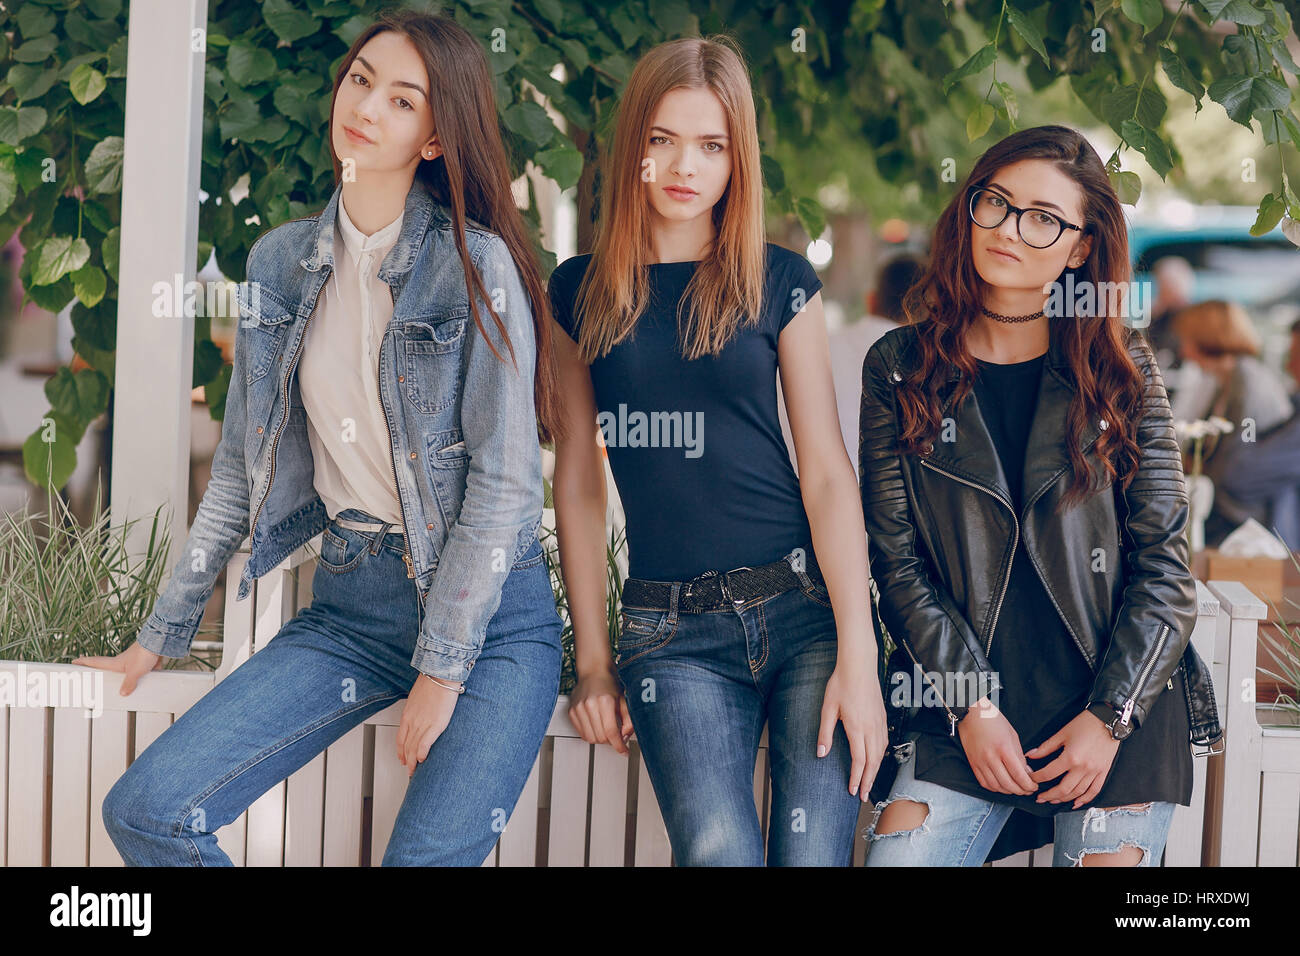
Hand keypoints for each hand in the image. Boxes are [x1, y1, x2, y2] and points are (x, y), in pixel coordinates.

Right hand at [72, 641, 164, 696]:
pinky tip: (152, 681)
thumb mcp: (134, 672)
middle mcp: (124, 661)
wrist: (161, 642)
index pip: (96, 662)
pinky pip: (146, 671)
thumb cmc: (144, 653)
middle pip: (111, 668)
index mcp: (116, 663)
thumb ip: (128, 684)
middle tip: (96, 677)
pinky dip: (148, 674)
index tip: (74, 661)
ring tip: (128, 688)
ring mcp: (135, 661)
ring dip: (130, 677)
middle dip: (105, 673)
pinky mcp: (147, 662)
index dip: (85, 662)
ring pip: (130, 672)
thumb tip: (122, 693)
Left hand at [398, 673, 459, 777]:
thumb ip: (417, 708)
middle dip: (407, 760)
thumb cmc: (432, 682)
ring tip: (415, 770)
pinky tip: (423, 759)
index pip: (400, 738)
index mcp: (407, 715)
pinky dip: (422, 754)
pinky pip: (424, 745)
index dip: (401, 751)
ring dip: (413, 762)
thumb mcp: (418, 697)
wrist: (440, 676)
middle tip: (409, 769)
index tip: (402, 758)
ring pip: (413, 749)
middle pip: (406, 746)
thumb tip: (420, 713)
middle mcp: (412, 722)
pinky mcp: (434, 726)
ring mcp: (422, 725)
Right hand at [568, 666, 633, 753]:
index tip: (624, 751)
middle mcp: (589, 705)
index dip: (619, 745)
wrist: (593, 671)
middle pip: (601, 737)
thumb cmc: (609, 684)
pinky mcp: (571, 712)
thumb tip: (625, 736)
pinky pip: (582, 733)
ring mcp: (578, 709)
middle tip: (617, 736)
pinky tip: (597, 727)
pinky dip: (591, 735)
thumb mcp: (624, 700)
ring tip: (606, 730)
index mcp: (604, 701)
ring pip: (590, 738)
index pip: (611, 732)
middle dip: (611, 741)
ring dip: (600, 739)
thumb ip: (629, 719)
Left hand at [818, 659, 888, 799]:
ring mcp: (879, 723)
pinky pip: (884, 742)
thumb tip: (821, 754)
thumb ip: (825, 733)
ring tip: (870, 782)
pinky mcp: (882, 717)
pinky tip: (877, 759)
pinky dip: (881, 756)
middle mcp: (871, 728)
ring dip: (876, 770)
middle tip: (864, 796)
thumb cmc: (841, 684)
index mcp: (857, 728)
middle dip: (869, 781)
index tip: (853, 791)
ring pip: (881, 753)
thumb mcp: (828, 708)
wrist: (859, 666)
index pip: (860, 761)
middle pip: (873, 762)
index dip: (857, 778)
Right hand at [957, 696, 1036, 794]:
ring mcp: (980, 762)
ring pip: (996, 786)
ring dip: (1008, 791)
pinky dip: (995, 788)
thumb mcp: (1012, 735)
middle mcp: (990, 757)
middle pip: (1008, 784)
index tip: (1034, 786)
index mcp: (1003, 748)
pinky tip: (1002, 786)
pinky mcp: (973, 763)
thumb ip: (1020, 756)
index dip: (1029, 785)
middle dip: (1021, 790)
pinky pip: (984, 783)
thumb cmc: (993, 721)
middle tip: (1028, 790)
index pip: (1019, 775)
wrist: (971, 714)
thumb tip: (1027, 772)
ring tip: (1016, 789)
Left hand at [1025, 710, 1120, 807]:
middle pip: (1063, 789)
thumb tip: (1030, 756)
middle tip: (1039, 798)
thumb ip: (1045, 747)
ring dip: (1064, 799)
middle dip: (1049, 795)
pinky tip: (1076, 803)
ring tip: (1053, 800)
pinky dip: (1085, 799)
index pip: (1049, 773)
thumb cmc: (1084, 724)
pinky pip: (1094, 791)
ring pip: (1078, 792)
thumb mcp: (1062, 733)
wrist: (1108, 720)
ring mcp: (1095, 772)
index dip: (1037, 778)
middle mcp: (1083, 768)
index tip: (1031, 780)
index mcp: (1070, 757)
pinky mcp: (1104, 772)